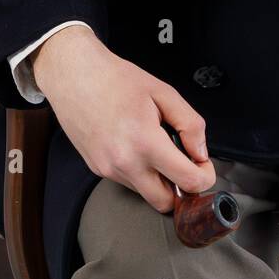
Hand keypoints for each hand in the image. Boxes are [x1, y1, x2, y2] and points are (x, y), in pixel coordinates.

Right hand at [32, 25, 216, 210]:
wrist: (74, 75)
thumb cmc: (115, 79)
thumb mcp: (164, 93)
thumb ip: (191, 124)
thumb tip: (200, 152)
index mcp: (145, 142)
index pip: (188, 182)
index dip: (205, 176)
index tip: (203, 164)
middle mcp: (124, 163)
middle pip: (166, 203)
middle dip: (181, 189)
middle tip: (186, 165)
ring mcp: (108, 169)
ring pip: (145, 193)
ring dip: (158, 180)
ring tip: (156, 147)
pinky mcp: (97, 169)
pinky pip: (127, 182)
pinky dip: (139, 172)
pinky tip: (137, 146)